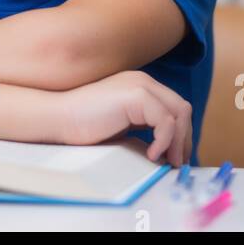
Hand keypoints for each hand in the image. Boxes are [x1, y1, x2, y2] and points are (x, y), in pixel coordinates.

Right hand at [53, 71, 193, 165]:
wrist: (59, 117)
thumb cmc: (84, 125)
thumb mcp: (122, 125)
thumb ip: (143, 128)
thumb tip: (167, 150)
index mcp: (140, 86)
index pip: (175, 107)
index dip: (181, 133)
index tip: (175, 157)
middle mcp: (143, 81)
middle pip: (182, 108)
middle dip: (184, 138)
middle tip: (175, 163)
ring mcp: (140, 85)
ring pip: (179, 113)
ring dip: (178, 141)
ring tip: (166, 161)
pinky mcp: (135, 95)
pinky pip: (165, 120)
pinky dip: (165, 140)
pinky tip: (152, 154)